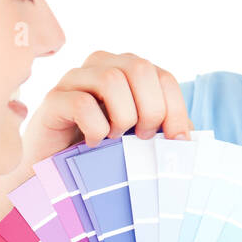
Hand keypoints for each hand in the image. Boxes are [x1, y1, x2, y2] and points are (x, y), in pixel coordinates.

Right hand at [20, 51, 192, 170]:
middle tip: (142, 137)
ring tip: (115, 139)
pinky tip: (94, 144)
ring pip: (112, 79)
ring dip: (122, 116)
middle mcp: (102, 65)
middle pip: (141, 68)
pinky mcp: (53, 99)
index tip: (176, 141)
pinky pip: (82, 103)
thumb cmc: (103, 155)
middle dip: (151, 109)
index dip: (176, 109)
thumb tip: (189, 138)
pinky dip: (96, 128)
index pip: (164, 76)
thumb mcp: (141, 141)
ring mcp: (74, 79)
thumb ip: (165, 131)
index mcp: (128, 71)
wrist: (54, 176)